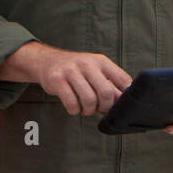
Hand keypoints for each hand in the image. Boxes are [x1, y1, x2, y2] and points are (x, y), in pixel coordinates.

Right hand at [0, 42, 131, 115]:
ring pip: (89, 100)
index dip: (124, 97)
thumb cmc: (78, 71)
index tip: (118, 104)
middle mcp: (87, 63)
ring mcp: (71, 71)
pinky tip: (74, 108)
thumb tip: (125, 102)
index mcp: (101, 61)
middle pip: (106, 92)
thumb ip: (111, 84)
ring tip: (85, 109)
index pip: (123, 80)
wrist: (47, 61)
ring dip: (89, 111)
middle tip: (99, 109)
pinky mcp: (57, 80)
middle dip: (105, 107)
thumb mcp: (96, 71)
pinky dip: (75, 111)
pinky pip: (71, 103)